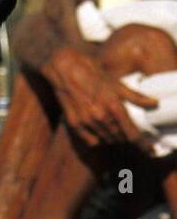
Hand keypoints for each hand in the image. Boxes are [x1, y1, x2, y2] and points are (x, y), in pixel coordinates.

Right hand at [43, 46, 158, 149]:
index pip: (133, 134)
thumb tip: (154, 103)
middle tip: (128, 131)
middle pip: (121, 138)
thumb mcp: (116, 83)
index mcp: (114, 106)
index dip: (143, 144)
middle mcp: (100, 116)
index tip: (149, 149)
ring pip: (107, 140)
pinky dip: (98, 139)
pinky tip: (100, 132)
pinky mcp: (74, 123)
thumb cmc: (92, 73)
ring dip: (114, 138)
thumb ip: (136, 96)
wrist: (64, 69)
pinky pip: (91, 141)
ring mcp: (86, 121)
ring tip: (115, 130)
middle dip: (127, 136)